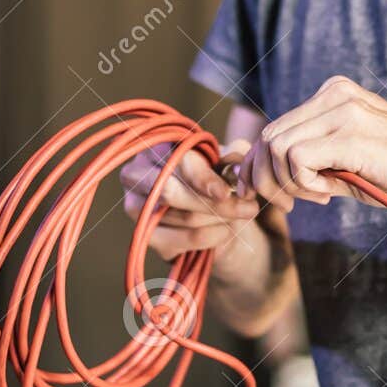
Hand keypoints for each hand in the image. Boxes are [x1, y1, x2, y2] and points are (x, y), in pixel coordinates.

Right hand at [120, 139, 261, 263]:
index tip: (225, 192)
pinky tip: (226, 230)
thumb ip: (234, 156)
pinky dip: (210, 237)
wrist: (211, 210)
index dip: (202, 178)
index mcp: (156, 145)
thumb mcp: (227, 162)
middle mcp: (136, 173)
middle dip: (216, 203)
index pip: (174, 162)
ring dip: (221, 219)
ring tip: (241, 214)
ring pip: (183, 217)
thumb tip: (237, 158)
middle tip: (250, 208)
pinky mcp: (145, 235)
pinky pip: (181, 241)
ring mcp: (136, 206)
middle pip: (172, 192)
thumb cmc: (215, 175)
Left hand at [235, 76, 386, 213]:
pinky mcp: (352, 134)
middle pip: (268, 138)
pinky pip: (297, 159)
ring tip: (320, 195)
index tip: (277, 194)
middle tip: (294, 203)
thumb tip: (266, 177)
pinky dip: (304, 184)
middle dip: (269, 179)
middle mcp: (335, 94)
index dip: (263, 168)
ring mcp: (343, 110)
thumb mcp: (349, 162)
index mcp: (334, 94)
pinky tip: (328, 192)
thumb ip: (311, 161)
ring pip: (277, 148)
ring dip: (289, 184)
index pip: (274, 128)